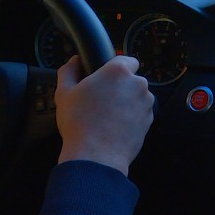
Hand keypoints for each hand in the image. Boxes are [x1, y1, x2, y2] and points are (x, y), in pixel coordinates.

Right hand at [55, 56, 153, 176]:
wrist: (96, 155)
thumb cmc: (79, 122)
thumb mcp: (64, 93)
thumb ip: (69, 71)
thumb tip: (74, 62)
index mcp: (118, 71)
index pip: (127, 59)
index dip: (116, 67)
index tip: (106, 78)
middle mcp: (137, 84)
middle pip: (132, 79)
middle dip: (120, 86)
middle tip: (102, 99)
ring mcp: (146, 103)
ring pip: (138, 96)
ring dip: (127, 101)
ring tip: (108, 115)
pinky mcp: (150, 120)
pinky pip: (141, 112)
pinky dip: (132, 116)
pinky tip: (115, 126)